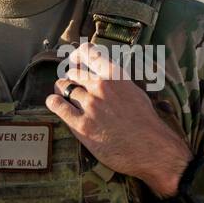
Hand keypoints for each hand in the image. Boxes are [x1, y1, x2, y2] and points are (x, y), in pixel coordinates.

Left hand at [46, 41, 191, 197]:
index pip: (89, 53)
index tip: (74, 59)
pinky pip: (58, 106)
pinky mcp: (81, 125)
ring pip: (63, 87)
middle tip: (70, 84)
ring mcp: (90, 105)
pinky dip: (54, 102)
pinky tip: (54, 103)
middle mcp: (101, 86)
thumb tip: (104, 76)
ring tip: (62, 95)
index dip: (78, 54)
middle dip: (70, 78)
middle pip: (73, 73)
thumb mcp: (136, 93)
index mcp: (115, 76)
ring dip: (61, 91)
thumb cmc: (146, 123)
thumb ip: (117, 83)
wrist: (150, 149)